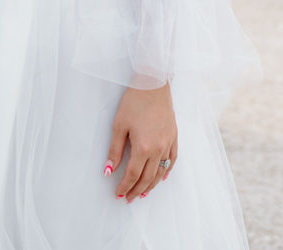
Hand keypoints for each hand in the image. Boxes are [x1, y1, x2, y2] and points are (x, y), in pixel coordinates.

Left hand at [104, 84, 177, 201]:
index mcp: (143, 147)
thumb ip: (114, 150)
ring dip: (152, 185)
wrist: (153, 83)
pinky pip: (173, 159)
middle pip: (148, 178)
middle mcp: (158, 148)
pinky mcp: (174, 136)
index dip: (125, 187)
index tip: (118, 194)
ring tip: (143, 193)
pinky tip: (163, 177)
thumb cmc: (134, 101)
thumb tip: (108, 171)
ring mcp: (168, 143)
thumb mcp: (119, 124)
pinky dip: (167, 171)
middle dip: (137, 190)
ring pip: (161, 172)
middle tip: (128, 198)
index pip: (133, 175)